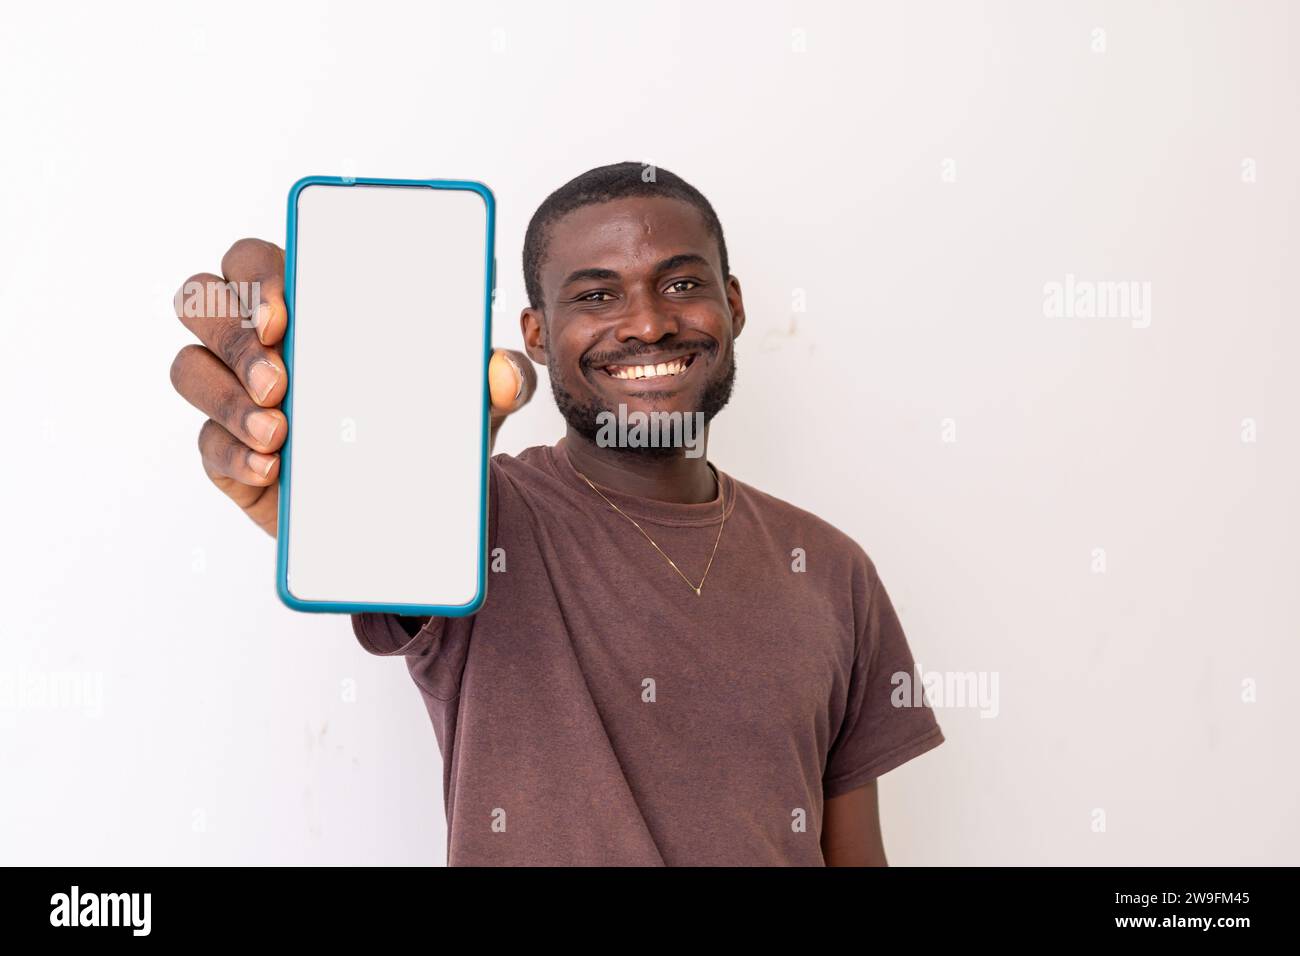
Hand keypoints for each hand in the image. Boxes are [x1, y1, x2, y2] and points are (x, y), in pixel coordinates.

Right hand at [170, 237, 534, 536]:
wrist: (413, 504)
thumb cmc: (424, 427)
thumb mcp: (469, 403)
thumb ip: (493, 381)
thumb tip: (506, 370)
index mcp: (307, 304)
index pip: (255, 263)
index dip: (257, 278)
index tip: (285, 313)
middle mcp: (258, 340)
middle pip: (202, 303)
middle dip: (234, 336)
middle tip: (280, 380)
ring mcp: (234, 394)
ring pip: (189, 369)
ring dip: (225, 396)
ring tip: (279, 431)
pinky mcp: (229, 452)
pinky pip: (206, 443)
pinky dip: (234, 452)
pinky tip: (271, 468)